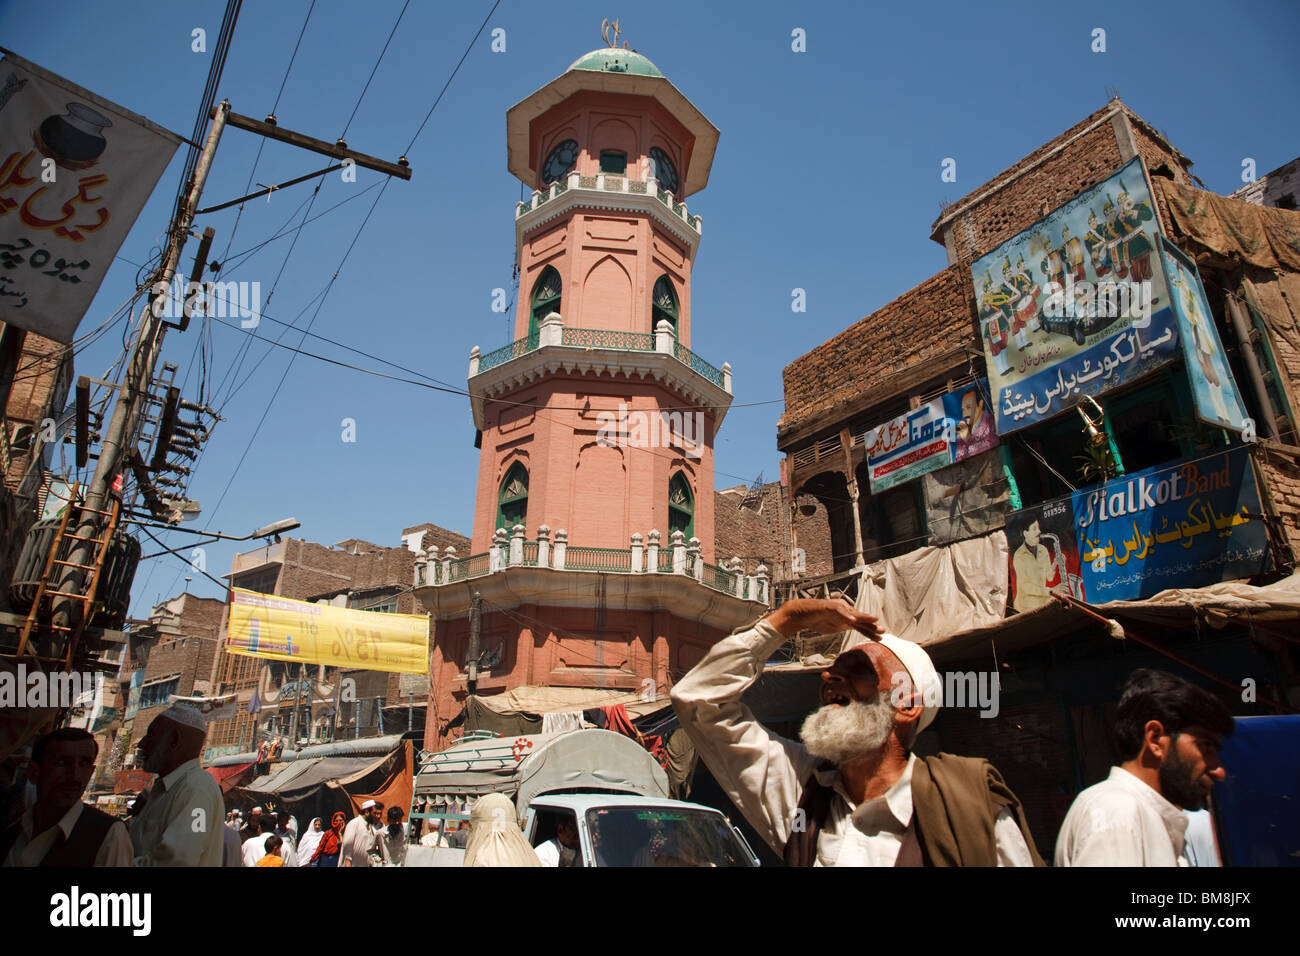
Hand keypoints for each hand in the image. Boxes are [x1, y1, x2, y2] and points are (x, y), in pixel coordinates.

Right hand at [764, 598, 881, 638]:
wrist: (802, 614)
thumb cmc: (817, 620)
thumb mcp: (833, 627)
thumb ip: (843, 627)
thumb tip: (851, 630)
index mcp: (846, 618)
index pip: (860, 626)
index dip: (870, 631)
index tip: (880, 639)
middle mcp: (844, 612)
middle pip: (860, 619)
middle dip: (871, 626)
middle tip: (883, 631)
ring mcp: (838, 608)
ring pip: (853, 614)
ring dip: (864, 618)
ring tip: (874, 620)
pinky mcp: (830, 607)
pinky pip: (840, 611)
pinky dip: (846, 616)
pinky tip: (853, 620)